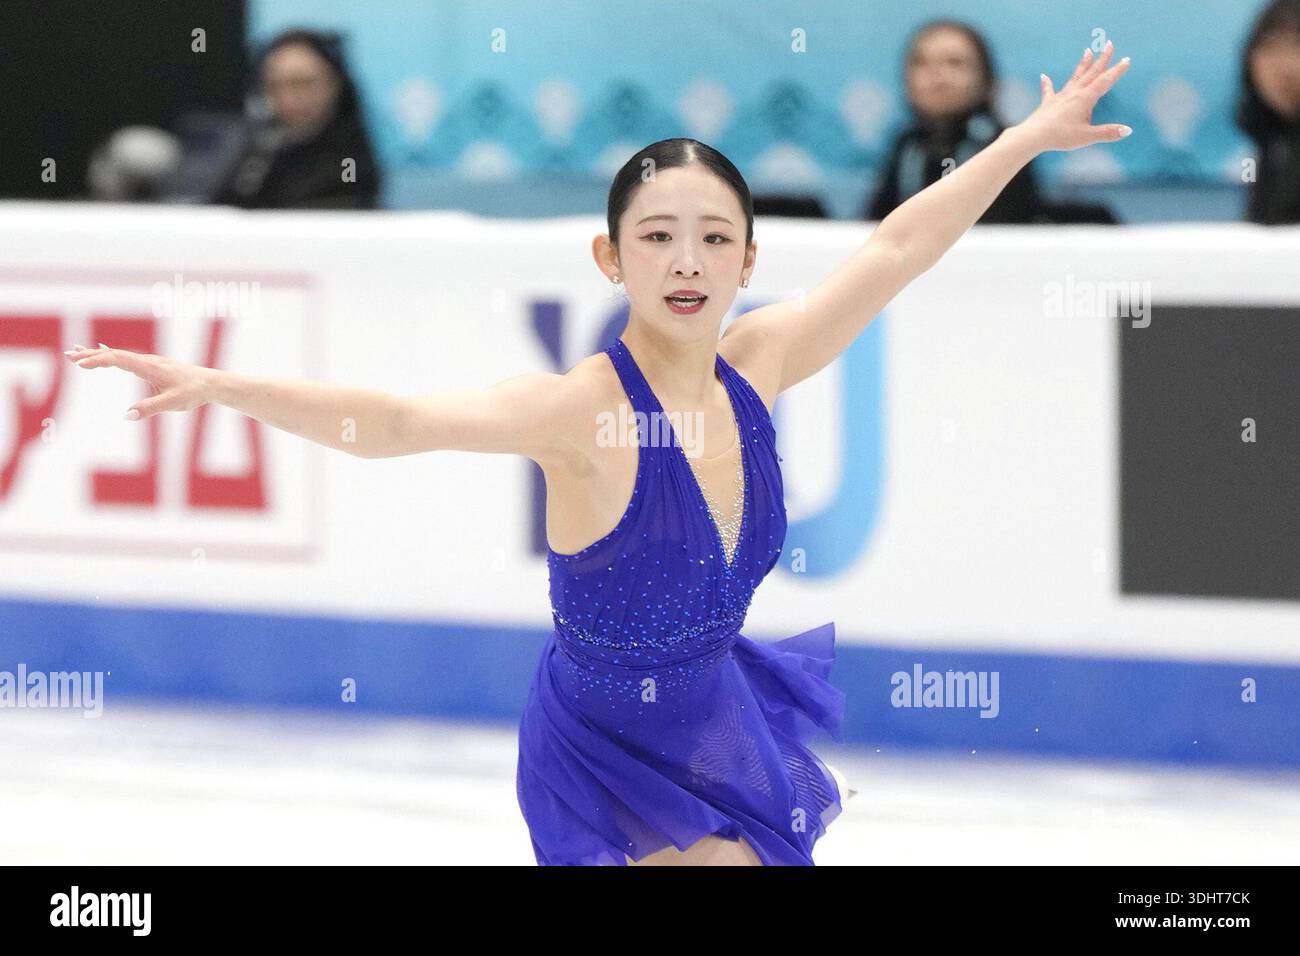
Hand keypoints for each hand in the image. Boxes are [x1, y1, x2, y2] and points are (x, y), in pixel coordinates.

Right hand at [64, 343, 217, 419]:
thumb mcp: (173, 403)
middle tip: (68, 355)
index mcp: (150, 367)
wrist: (211, 383)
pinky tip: (102, 352)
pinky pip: (126, 357)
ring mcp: (150, 362)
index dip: (99, 360)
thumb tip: (127, 415)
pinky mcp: (152, 366)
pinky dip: (110, 355)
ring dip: (97, 353)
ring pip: (119, 354)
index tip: (80, 363)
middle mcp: (148, 361)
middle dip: (91, 355)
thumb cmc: (193, 392)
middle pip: (115, 354)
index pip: (119, 359)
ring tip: (75, 353)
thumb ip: (151, 409)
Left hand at [1018, 40, 1131, 152]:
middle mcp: (1074, 93)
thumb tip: (1128, 130)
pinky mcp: (1047, 103)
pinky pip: (1048, 91)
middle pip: (1091, 73)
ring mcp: (1060, 97)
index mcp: (1085, 99)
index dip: (1117, 71)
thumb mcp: (1087, 137)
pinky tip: (1043, 76)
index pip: (1105, 81)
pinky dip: (1047, 83)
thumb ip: (1107, 133)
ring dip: (1082, 65)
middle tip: (1109, 44)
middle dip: (1102, 59)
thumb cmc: (1060, 137)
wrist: (1034, 136)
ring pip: (1074, 77)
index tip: (1126, 59)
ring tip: (1087, 51)